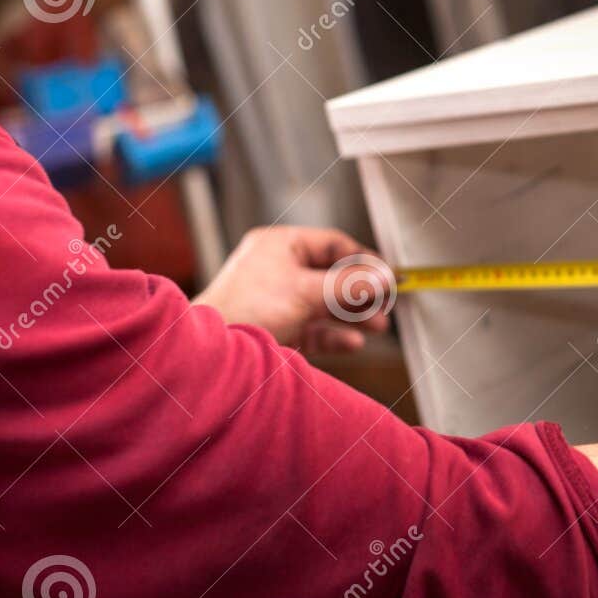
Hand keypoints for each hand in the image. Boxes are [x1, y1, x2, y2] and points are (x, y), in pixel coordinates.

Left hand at [193, 226, 395, 356]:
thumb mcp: (306, 292)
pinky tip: (353, 342)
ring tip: (377, 325)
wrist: (211, 353)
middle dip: (360, 292)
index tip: (386, 276)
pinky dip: (334, 334)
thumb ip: (349, 285)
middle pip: (331, 275)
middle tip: (386, 303)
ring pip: (324, 304)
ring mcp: (276, 300)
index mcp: (279, 246)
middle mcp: (277, 269)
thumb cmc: (246, 309)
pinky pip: (313, 328)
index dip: (362, 260)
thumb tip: (384, 278)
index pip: (331, 244)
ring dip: (352, 315)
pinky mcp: (276, 329)